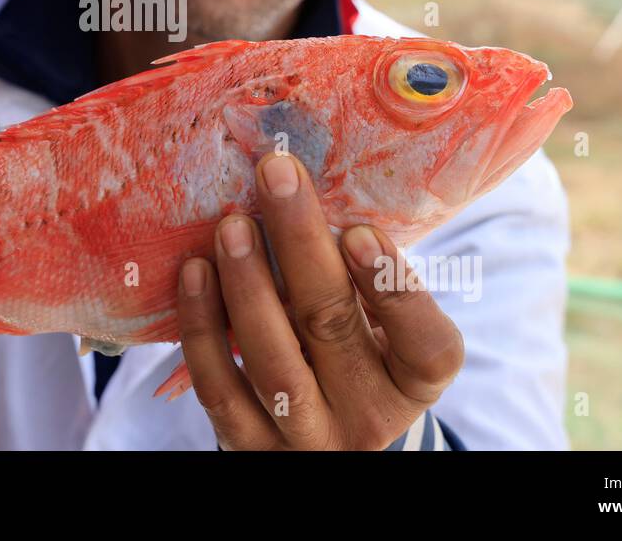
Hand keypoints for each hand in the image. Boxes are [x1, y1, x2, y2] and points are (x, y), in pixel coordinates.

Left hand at [177, 153, 463, 449]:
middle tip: (276, 176)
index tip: (358, 230)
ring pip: (274, 364)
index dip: (393, 289)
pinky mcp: (249, 445)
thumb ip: (362, 272)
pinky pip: (220, 388)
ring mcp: (306, 436)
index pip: (426, 346)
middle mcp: (367, 415)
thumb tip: (308, 184)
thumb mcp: (382, 323)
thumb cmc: (356, 351)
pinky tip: (195, 272)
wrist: (321, 434)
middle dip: (301, 244)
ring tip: (231, 226)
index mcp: (414, 381)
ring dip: (248, 286)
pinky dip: (203, 328)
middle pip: (334, 327)